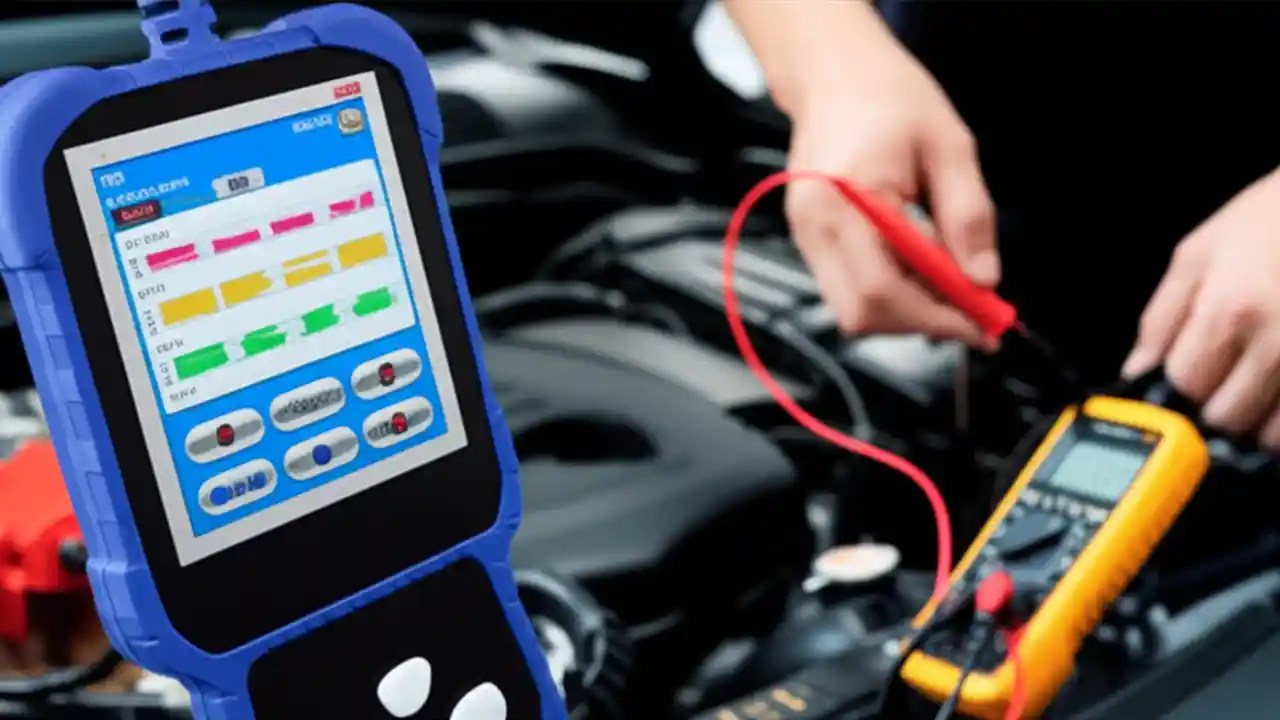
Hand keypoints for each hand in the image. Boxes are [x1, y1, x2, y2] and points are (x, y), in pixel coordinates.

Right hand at [779, 6, 998, 344]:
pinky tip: (918, 267)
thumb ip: (968, 217)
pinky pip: (848, 288)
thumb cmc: (888, 98)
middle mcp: (816, 225)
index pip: (886, 288)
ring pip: (853, 309)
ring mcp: (806, 236)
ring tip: (946, 279)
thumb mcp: (951, 148)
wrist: (836, 74)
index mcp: (847, 198)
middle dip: (921, 321)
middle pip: (863, 312)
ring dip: (906, 309)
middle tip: (971, 309)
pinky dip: (889, 292)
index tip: (983, 323)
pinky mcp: (809, 239)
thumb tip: (982, 279)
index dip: (938, 316)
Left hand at [1123, 168, 1279, 448]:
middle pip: (1226, 416)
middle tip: (1223, 382)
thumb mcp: (1196, 255)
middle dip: (1216, 407)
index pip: (1183, 386)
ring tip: (1255, 387)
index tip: (1185, 380)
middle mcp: (1275, 343)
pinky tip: (1277, 392)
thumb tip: (1136, 373)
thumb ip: (1160, 320)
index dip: (1179, 388)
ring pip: (1271, 434)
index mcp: (1227, 311)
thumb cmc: (1268, 219)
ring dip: (1256, 422)